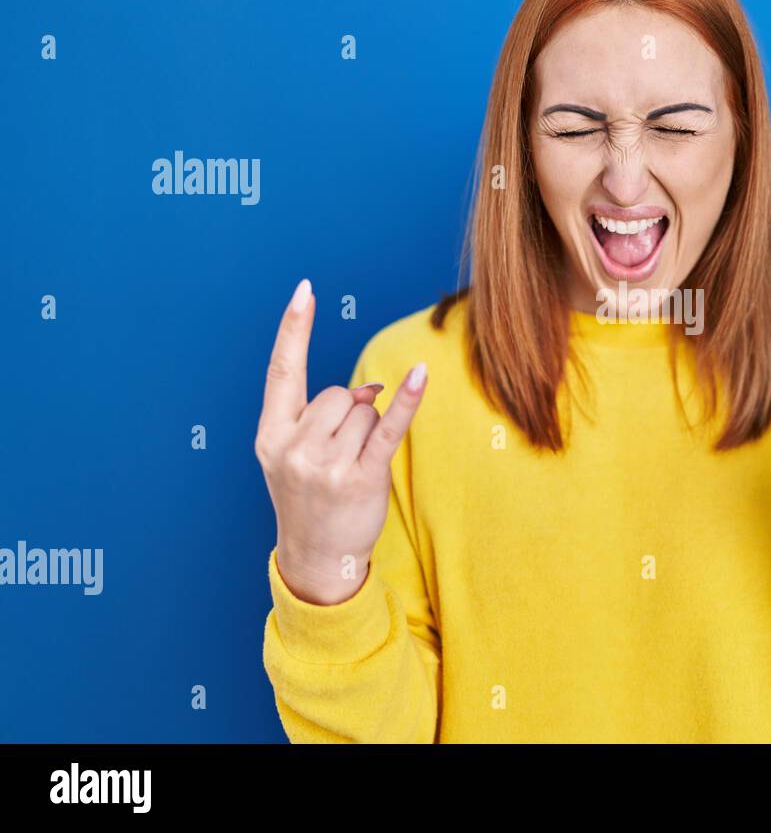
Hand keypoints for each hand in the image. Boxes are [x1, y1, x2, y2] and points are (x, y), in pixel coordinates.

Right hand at [254, 278, 427, 604]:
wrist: (316, 558)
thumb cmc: (309, 498)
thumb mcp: (295, 455)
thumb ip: (320, 414)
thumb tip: (370, 388)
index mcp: (270, 435)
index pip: (282, 370)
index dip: (294, 328)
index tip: (305, 290)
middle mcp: (294, 447)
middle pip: (340, 393)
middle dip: (350, 413)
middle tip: (340, 454)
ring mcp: (327, 465)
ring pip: (365, 411)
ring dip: (368, 431)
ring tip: (352, 467)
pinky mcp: (363, 477)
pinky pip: (389, 428)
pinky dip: (408, 402)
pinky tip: (421, 376)